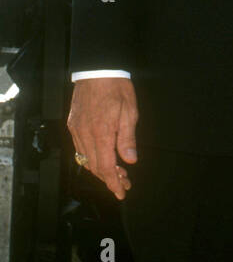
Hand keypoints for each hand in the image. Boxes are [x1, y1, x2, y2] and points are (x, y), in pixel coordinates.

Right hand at [67, 77, 138, 200]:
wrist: (97, 69)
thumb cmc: (116, 87)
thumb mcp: (130, 112)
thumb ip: (128, 138)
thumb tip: (130, 159)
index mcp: (102, 132)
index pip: (106, 167)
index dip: (114, 183)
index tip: (121, 192)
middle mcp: (86, 134)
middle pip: (95, 167)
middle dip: (110, 179)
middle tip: (124, 183)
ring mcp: (77, 130)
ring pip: (86, 159)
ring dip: (100, 169)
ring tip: (117, 172)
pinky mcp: (73, 124)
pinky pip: (80, 148)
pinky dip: (91, 158)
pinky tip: (102, 157)